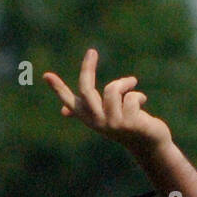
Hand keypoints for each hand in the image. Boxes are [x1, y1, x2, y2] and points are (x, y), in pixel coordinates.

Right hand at [43, 49, 173, 164]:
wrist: (150, 144)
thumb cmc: (127, 126)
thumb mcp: (105, 116)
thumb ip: (87, 111)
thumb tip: (62, 112)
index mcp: (89, 118)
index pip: (70, 101)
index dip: (58, 88)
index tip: (46, 75)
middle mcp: (98, 122)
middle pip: (86, 89)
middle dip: (87, 68)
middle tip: (91, 51)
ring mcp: (113, 124)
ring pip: (112, 89)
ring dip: (125, 83)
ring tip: (133, 84)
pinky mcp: (129, 123)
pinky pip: (131, 97)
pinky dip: (138, 96)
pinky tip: (142, 103)